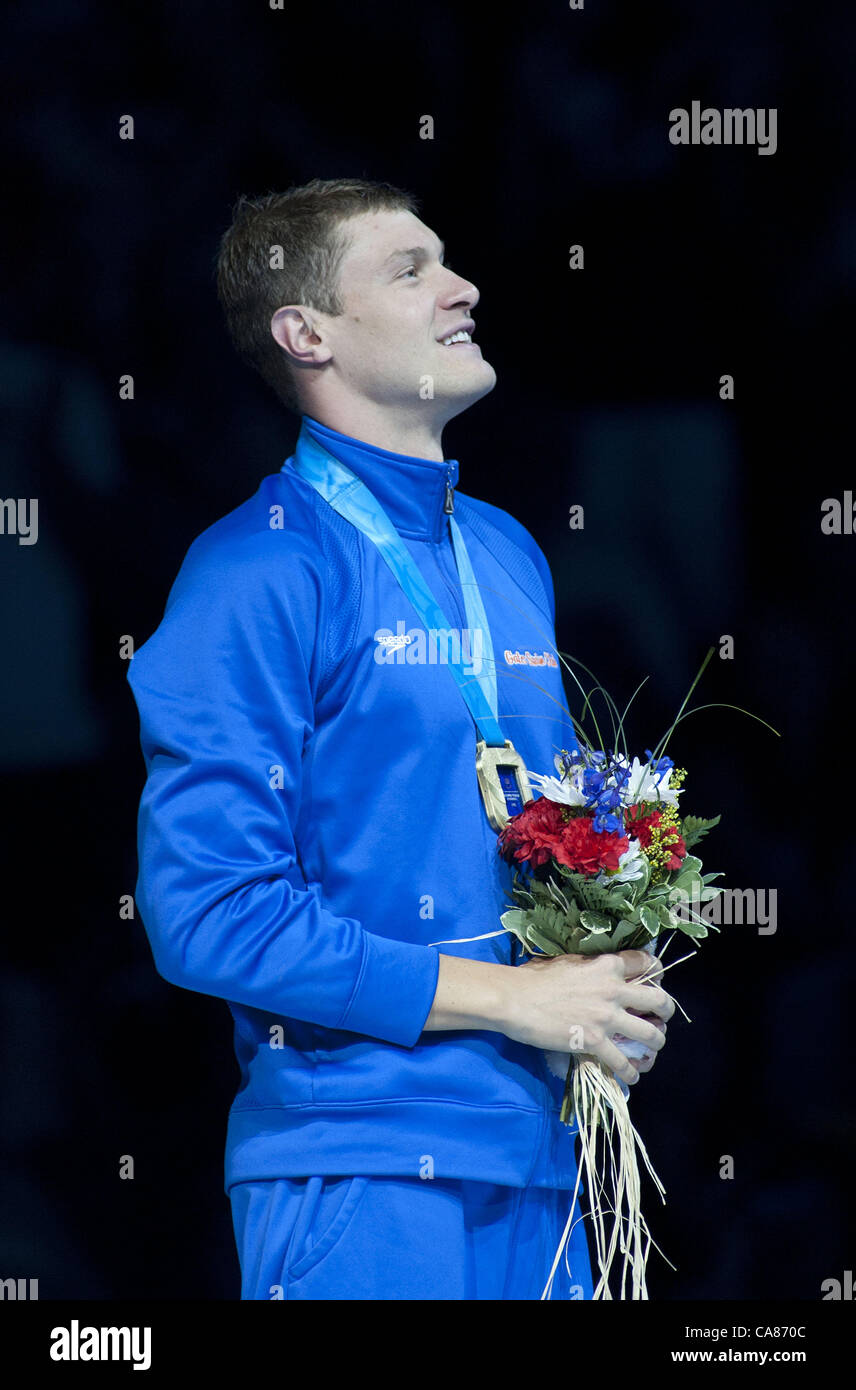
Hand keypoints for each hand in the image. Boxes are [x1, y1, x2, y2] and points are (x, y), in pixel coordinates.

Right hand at [505, 949, 674, 1088]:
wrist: (515, 999)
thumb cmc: (534, 978)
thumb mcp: (569, 962)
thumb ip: (591, 967)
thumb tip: (597, 972)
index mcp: (607, 966)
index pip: (646, 963)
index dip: (656, 973)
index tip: (656, 982)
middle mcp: (614, 990)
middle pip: (659, 1000)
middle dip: (666, 1011)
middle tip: (662, 1018)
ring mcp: (606, 1017)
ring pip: (650, 1034)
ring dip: (656, 1044)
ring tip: (652, 1050)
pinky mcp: (595, 1042)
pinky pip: (623, 1061)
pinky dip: (631, 1073)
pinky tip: (632, 1077)